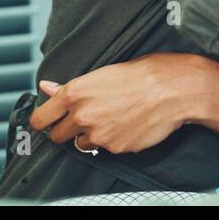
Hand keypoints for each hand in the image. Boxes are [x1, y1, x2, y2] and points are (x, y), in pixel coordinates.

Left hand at [31, 53, 210, 153]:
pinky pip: (105, 148)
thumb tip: (46, 87)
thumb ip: (73, 86)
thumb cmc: (147, 73)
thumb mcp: (107, 71)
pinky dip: (112, 140)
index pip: (40, 118)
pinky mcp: (115, 148)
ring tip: (113, 118)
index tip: (49, 120)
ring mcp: (98, 135)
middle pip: (56, 136)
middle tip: (85, 117)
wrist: (178, 89)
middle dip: (67, 129)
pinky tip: (128, 124)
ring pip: (81, 144)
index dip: (44, 120)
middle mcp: (82, 115)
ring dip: (90, 135)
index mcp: (76, 92)